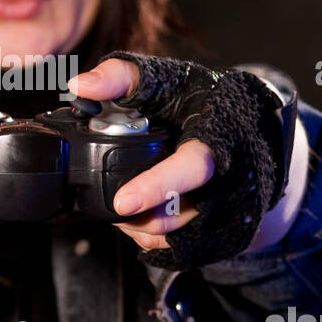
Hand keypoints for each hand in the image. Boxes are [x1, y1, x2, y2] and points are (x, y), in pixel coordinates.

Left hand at [66, 58, 216, 253]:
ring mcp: (219, 208)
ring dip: (137, 225)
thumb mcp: (164, 77)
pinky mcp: (209, 227)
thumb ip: (122, 77)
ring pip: (171, 234)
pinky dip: (145, 233)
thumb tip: (79, 85)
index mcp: (217, 140)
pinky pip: (172, 244)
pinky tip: (134, 212)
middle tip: (115, 206)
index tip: (122, 202)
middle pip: (177, 217)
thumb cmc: (198, 97)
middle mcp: (225, 180)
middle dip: (139, 218)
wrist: (242, 124)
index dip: (157, 187)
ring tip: (118, 201)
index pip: (193, 168)